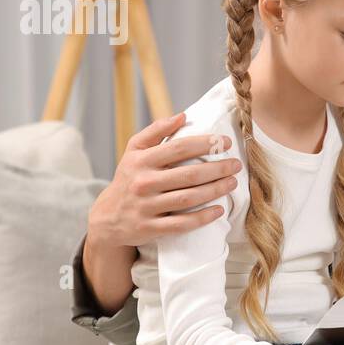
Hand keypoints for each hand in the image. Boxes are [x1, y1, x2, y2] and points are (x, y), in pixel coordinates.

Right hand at [87, 112, 241, 248]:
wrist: (108, 217)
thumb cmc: (129, 178)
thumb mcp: (134, 151)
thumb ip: (156, 131)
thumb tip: (182, 116)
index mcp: (141, 161)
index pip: (179, 148)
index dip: (205, 144)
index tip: (226, 142)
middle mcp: (143, 183)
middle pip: (189, 175)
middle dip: (217, 169)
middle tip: (236, 165)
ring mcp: (146, 207)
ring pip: (188, 199)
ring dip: (215, 191)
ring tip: (232, 183)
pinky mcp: (150, 228)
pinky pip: (181, 224)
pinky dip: (202, 217)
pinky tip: (220, 210)